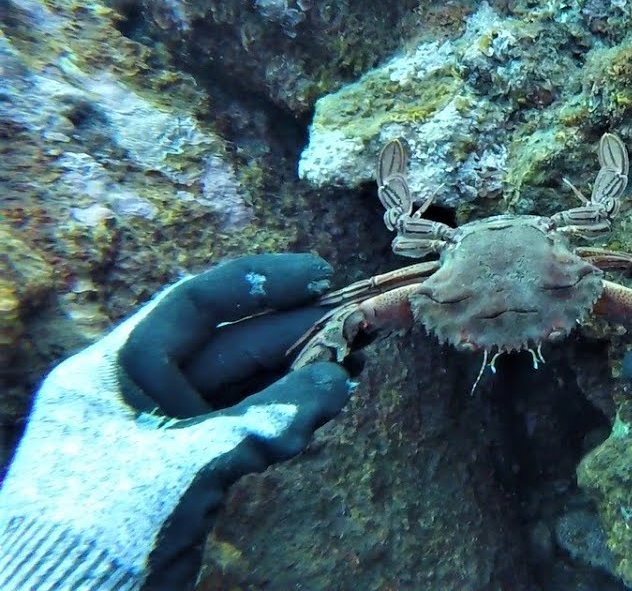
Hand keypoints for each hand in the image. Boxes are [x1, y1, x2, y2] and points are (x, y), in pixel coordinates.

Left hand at [0, 254, 354, 590]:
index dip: (260, 283)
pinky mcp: (190, 474)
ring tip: (357, 362)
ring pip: (247, 389)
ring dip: (301, 376)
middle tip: (360, 325)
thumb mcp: (187, 462)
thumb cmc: (105, 522)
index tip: (321, 275)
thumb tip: (339, 380)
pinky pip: (249, 430)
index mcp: (115, 369)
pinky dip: (288, 419)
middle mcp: (140, 393)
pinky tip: (327, 407)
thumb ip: (266, 419)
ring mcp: (167, 435)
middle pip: (231, 345)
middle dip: (296, 334)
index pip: (195, 303)